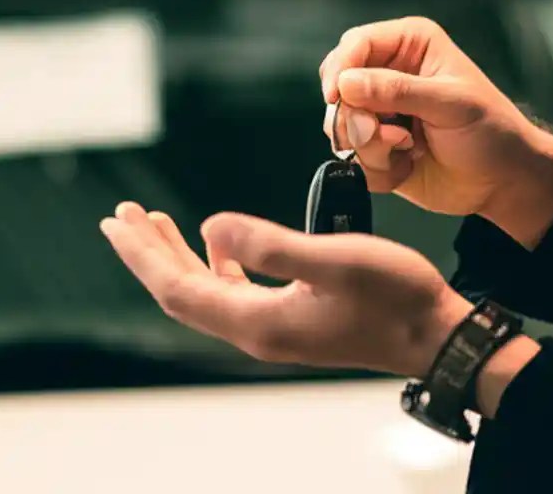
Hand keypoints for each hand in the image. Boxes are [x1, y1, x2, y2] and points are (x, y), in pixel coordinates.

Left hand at [99, 202, 473, 376]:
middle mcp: (257, 331)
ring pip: (205, 291)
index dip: (142, 255)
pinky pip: (233, 292)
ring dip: (175, 255)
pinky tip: (215, 243)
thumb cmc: (396, 298)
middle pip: (182, 291)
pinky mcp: (291, 320)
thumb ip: (270, 244)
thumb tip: (211, 227)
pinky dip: (212, 263)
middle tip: (120, 216)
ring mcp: (273, 328)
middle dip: (148, 252)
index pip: (179, 288)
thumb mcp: (335, 260)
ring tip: (152, 222)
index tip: (116, 222)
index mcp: (259, 321)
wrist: (436, 336)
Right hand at [319, 17, 552, 248]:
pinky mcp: (376, 146)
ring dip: (370, 145)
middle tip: (390, 133)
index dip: (341, 68)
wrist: (502, 180)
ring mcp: (380, 112)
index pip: (355, 44)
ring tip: (408, 148)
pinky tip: (407, 164)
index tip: (337, 96)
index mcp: (410, 45)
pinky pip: (353, 157)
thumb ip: (397, 91)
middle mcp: (389, 74)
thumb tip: (346, 84)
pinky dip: (377, 166)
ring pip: (340, 125)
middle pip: (338, 86)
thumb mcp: (449, 103)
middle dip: (355, 115)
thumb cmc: (490, 130)